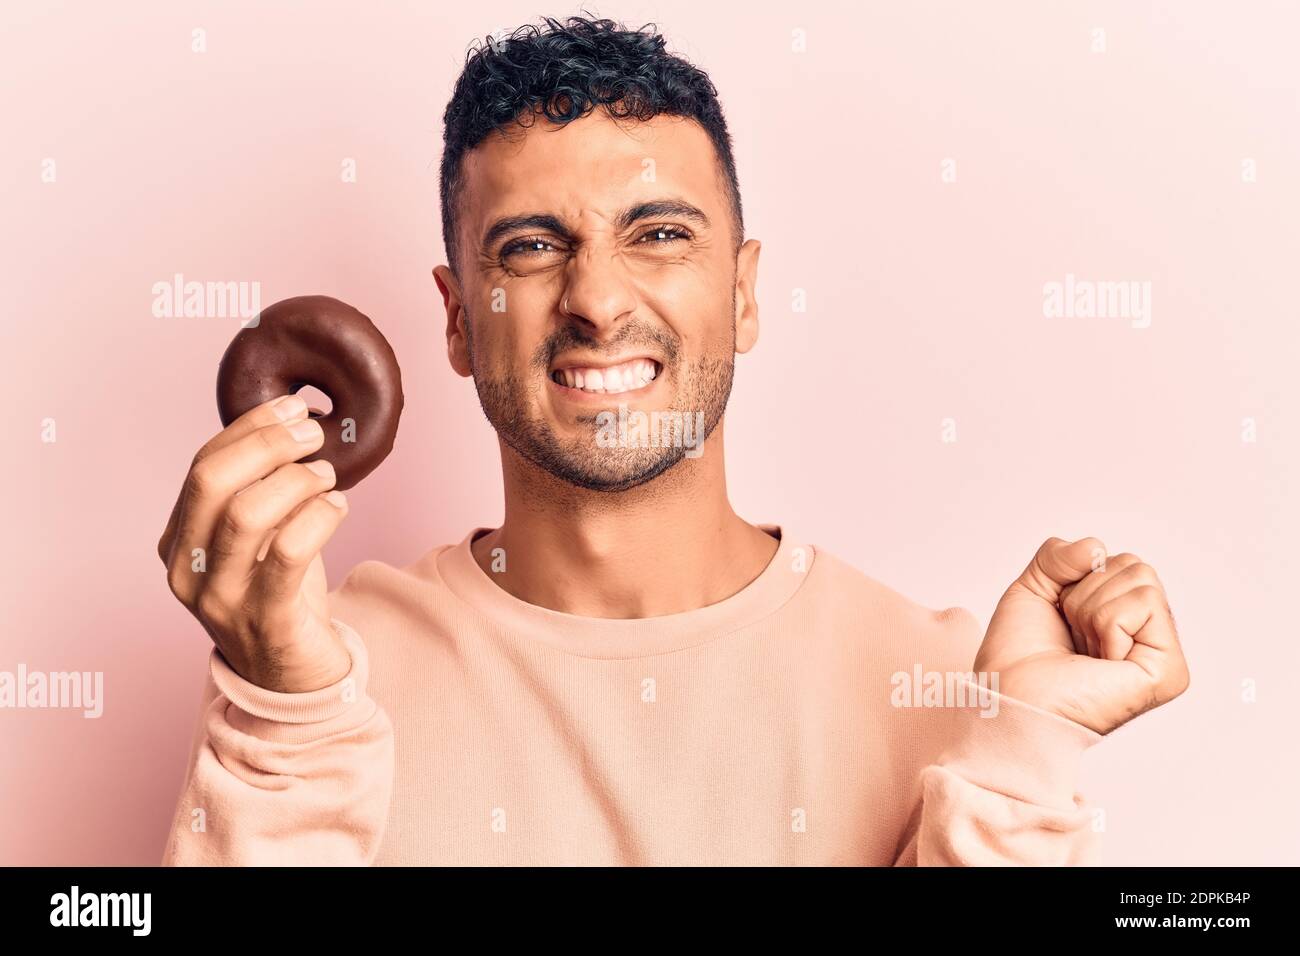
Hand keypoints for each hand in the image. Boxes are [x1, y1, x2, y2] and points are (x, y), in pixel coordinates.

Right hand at [158, 394, 351, 692]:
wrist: (292, 676)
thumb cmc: (279, 593)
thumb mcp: (260, 536)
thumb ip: (260, 488)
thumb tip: (290, 419)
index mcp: (177, 542)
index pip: (202, 467)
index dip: (249, 429)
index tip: (292, 407)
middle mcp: (186, 571)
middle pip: (212, 482)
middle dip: (267, 444)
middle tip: (313, 433)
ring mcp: (220, 599)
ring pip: (246, 514)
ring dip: (296, 480)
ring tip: (327, 476)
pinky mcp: (264, 621)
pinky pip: (288, 555)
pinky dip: (318, 517)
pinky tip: (337, 507)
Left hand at [973, 537, 1189, 734]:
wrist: (1008, 697)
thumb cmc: (1017, 657)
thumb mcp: (1032, 587)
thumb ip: (1059, 555)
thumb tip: (1096, 547)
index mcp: (1122, 618)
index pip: (1118, 559)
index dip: (1076, 579)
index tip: (1061, 619)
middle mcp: (1146, 635)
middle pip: (1134, 565)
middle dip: (1086, 593)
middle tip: (1072, 636)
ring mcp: (1161, 654)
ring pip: (1141, 579)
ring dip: (1093, 610)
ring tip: (1084, 649)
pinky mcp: (1169, 671)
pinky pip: (1145, 602)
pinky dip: (1108, 623)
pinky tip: (1099, 659)